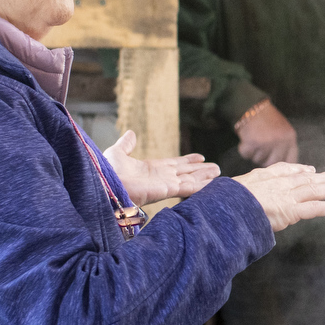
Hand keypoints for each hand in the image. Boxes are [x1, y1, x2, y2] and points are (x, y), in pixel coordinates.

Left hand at [103, 130, 219, 203]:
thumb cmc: (107, 172)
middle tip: (216, 168)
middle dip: (201, 170)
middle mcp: (161, 177)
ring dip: (205, 177)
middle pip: (186, 172)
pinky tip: (212, 184)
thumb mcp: (117, 153)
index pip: (174, 164)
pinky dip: (201, 186)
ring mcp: (166, 184)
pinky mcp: (168, 190)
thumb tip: (131, 133)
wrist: (105, 184)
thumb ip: (126, 144)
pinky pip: (188, 188)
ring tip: (219, 173)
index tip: (200, 157)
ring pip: (191, 179)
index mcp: (151, 169)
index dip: (187, 161)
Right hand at [231, 162, 324, 232]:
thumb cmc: (220, 202)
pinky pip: (316, 208)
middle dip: (321, 177)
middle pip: (304, 178)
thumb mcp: (223, 190)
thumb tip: (222, 194)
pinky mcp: (292, 210)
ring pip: (314, 190)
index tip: (309, 170)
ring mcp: (286, 196)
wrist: (224, 209)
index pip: (284, 170)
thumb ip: (232, 192)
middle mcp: (277, 183)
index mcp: (261, 177)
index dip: (299, 170)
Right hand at [235, 99, 298, 165]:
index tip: (276, 169)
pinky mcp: (253, 142)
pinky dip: (244, 150)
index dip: (282, 167)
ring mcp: (267, 142)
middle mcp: (281, 141)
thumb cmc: (267, 120)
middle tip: (260, 150)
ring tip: (255, 140)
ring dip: (254, 154)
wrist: (252, 106)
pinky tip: (247, 139)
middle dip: (265, 160)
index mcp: (290, 138)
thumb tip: (286, 168)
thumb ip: (286, 147)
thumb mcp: (283, 131)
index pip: (291, 161)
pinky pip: (247, 155)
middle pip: (272, 163)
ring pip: (258, 160)